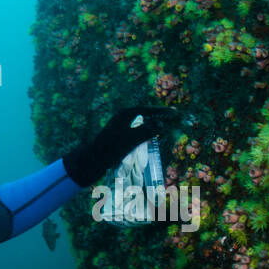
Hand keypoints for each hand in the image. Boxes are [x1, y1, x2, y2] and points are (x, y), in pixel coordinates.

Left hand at [63, 106, 178, 187]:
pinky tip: (151, 135)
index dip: (162, 111)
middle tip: (173, 116)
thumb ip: (147, 131)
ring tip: (166, 124)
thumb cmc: (112, 148)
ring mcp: (120, 125)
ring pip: (141, 121)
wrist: (93, 159)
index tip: (175, 112)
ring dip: (153, 123)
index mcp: (126, 113)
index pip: (148, 109)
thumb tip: (161, 124)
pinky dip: (146, 130)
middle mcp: (123, 116)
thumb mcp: (132, 139)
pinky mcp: (119, 134)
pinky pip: (136, 129)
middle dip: (159, 115)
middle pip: (145, 113)